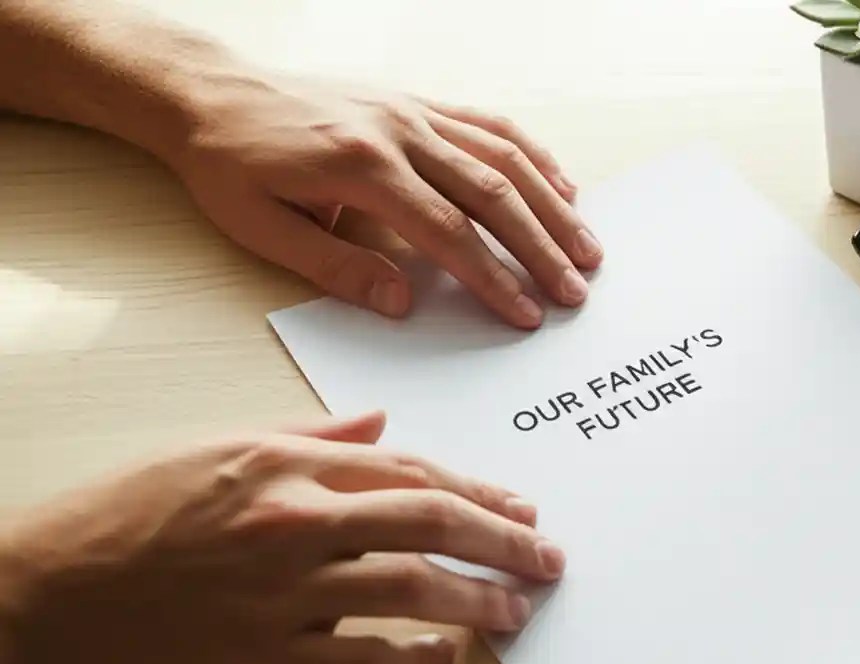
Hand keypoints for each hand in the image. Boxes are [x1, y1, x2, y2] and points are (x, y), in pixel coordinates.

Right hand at [0, 412, 562, 663]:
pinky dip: (416, 661)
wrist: (46, 591)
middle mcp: (293, 520)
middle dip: (503, 538)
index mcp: (286, 465)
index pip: (411, 470)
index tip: (522, 507)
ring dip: (478, 599)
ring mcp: (280, 591)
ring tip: (515, 608)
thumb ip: (311, 436)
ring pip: (411, 587)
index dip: (479, 490)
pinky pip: (365, 658)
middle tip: (547, 557)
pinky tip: (442, 659)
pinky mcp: (262, 658)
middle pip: (430, 520)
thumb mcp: (219, 449)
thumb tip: (381, 422)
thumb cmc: (130, 514)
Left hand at [168, 71, 602, 328]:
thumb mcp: (262, 228)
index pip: (446, 232)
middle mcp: (399, 131)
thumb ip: (336, 269)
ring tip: (587, 248)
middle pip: (491, 194)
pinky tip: (562, 185)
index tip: (524, 314)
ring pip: (503, 157)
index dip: (492, 277)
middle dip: (540, 248)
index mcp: (361, 167)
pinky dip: (532, 155)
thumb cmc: (231, 163)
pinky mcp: (417, 101)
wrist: (211, 91)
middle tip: (575, 292)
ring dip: (551, 205)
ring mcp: (413, 111)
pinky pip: (488, 124)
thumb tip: (403, 304)